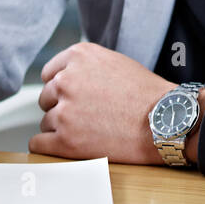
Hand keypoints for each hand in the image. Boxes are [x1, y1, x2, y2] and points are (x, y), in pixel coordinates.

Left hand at [29, 42, 178, 163]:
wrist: (165, 120)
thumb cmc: (146, 93)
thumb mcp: (113, 62)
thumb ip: (85, 66)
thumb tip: (62, 78)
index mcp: (78, 56)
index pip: (49, 74)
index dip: (62, 87)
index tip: (74, 97)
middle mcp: (66, 80)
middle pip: (46, 97)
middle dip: (62, 106)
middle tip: (87, 116)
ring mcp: (64, 111)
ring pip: (46, 121)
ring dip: (62, 128)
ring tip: (90, 131)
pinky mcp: (65, 141)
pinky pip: (38, 144)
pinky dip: (49, 147)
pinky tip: (65, 146)